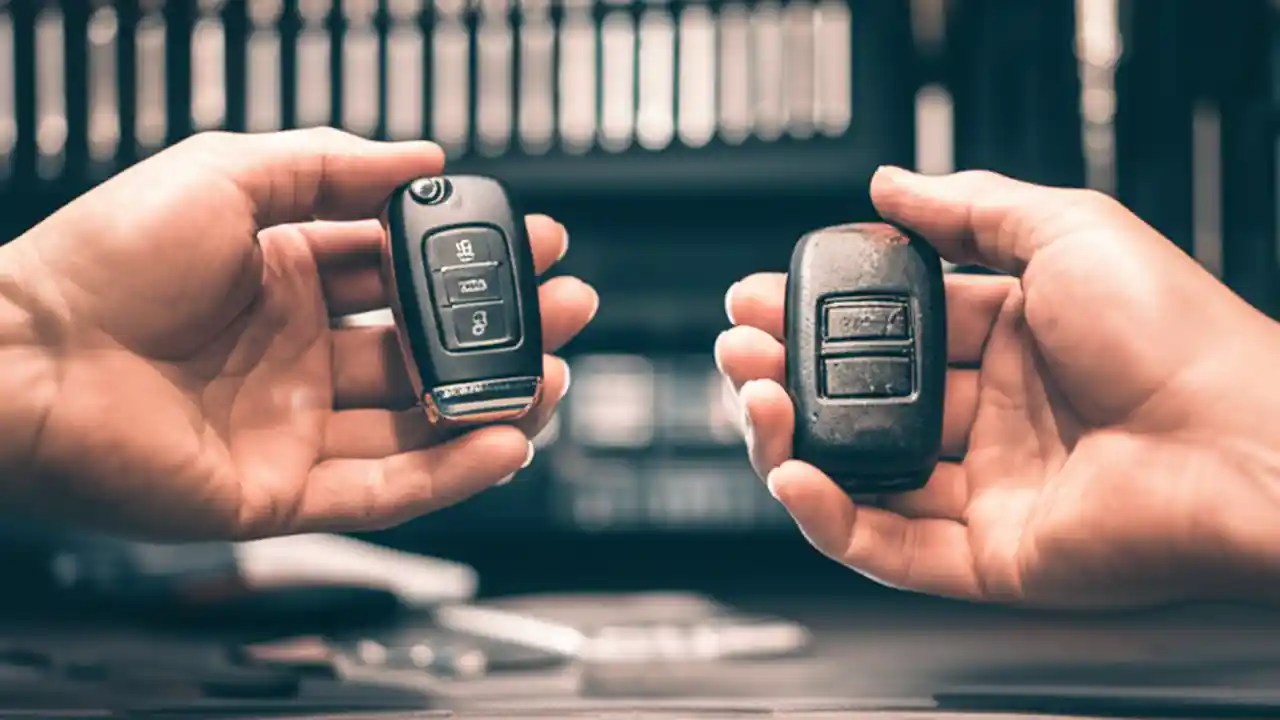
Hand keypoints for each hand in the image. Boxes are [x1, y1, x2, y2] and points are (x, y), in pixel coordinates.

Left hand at [0, 128, 596, 540]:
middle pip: (423, 350)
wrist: (18, 360)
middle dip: (500, 332)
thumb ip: (330, 166)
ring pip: (415, 424)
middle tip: (568, 309)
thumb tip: (423, 159)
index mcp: (282, 278)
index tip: (533, 241)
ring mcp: (290, 427)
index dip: (467, 263)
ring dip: (490, 403)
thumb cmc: (100, 262)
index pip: (400, 274)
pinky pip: (383, 492)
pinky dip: (450, 473)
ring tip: (554, 375)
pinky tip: (505, 441)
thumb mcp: (227, 176)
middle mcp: (293, 355)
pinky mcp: (279, 494)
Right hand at [717, 167, 1279, 607]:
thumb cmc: (1178, 336)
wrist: (1244, 444)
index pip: (892, 327)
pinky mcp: (990, 557)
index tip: (765, 294)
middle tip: (739, 349)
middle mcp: (997, 415)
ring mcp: (991, 489)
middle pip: (864, 402)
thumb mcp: (1066, 229)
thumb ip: (967, 206)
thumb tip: (887, 186)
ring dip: (793, 441)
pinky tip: (794, 474)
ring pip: (863, 475)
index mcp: (1014, 338)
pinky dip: (830, 518)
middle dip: (790, 374)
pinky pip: (890, 545)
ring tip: (754, 401)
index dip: (823, 314)